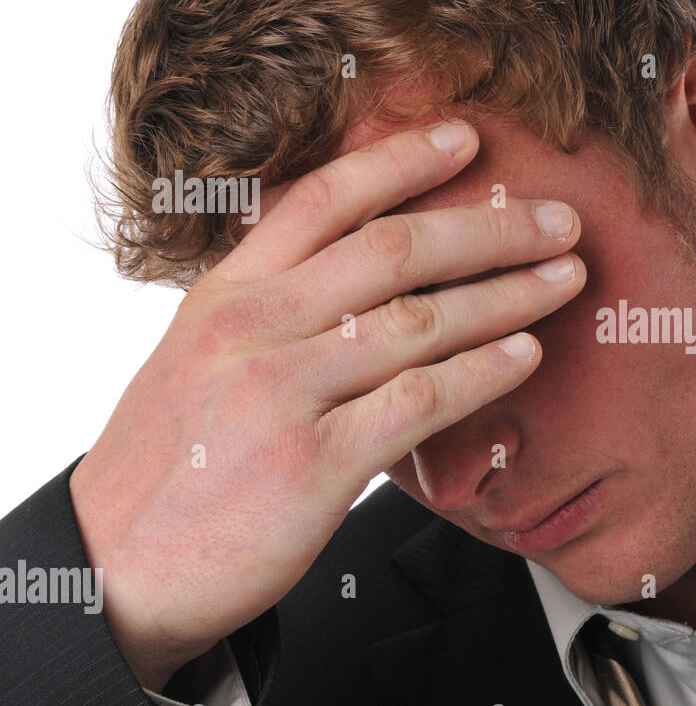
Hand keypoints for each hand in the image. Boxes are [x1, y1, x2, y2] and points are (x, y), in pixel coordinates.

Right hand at [69, 121, 584, 690]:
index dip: (404, 160)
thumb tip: (367, 272)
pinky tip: (527, 355)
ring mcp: (283, 393)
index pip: (327, 200)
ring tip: (566, 278)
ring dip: (508, 295)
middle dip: (492, 227)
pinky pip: (420, 402)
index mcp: (228, 294)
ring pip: (420, 321)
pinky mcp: (314, 463)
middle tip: (560, 218)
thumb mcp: (201, 356)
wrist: (121, 566)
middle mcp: (256, 329)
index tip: (469, 139)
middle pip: (395, 250)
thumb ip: (276, 306)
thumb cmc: (172, 461)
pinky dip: (483, 373)